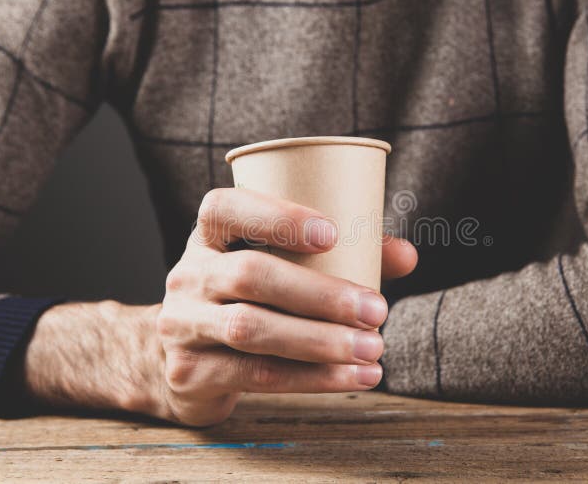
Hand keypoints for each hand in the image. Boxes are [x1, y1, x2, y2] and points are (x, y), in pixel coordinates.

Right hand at [21, 189, 416, 425]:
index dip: (276, 217)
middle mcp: (188, 274)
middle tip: (376, 310)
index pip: (225, 208)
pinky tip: (353, 377)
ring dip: (321, 341)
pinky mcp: (191, 372)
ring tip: (373, 348)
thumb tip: (407, 256)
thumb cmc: (249, 299)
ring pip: (251, 329)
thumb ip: (342, 255)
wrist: (180, 358)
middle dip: (320, 294)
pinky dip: (312, 378)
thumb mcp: (278, 266)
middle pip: (250, 275)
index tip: (332, 233)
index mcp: (208, 235)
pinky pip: (255, 374)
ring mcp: (182, 324)